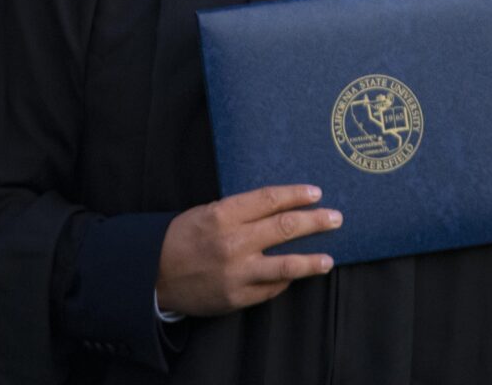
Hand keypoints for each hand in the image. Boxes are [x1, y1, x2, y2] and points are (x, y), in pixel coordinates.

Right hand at [155, 184, 340, 315]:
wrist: (156, 274)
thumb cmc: (185, 236)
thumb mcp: (209, 212)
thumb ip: (242, 211)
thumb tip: (279, 208)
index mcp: (225, 214)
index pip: (270, 199)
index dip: (296, 194)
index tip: (316, 193)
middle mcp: (234, 242)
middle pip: (285, 228)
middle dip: (315, 222)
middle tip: (335, 218)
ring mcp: (237, 272)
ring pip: (286, 265)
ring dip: (312, 262)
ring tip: (329, 260)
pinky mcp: (237, 297)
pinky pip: (271, 289)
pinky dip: (285, 281)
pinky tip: (296, 276)